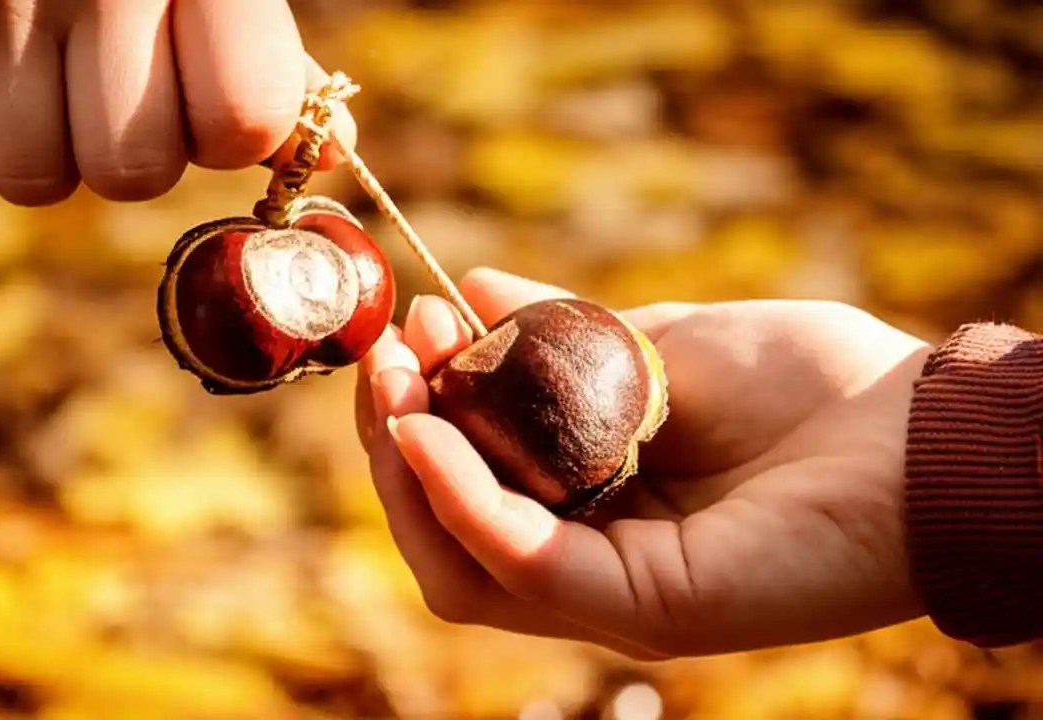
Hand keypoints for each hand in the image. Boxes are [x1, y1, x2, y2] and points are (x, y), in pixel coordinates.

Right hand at [0, 0, 355, 204]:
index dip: (227, 132)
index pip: (241, 122)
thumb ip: (268, 61)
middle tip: (112, 78)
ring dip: (45, 147)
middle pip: (133, 173)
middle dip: (131, 148)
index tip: (209, 96)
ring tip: (42, 67)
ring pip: (34, 179)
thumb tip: (332, 152)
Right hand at [355, 268, 933, 658]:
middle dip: (396, 441)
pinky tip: (426, 426)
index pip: (469, 488)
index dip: (422, 411)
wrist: (918, 428)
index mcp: (592, 506)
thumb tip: (473, 290)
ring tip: (396, 385)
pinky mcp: (640, 605)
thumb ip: (560, 336)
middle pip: (445, 535)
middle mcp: (591, 561)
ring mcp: (611, 593)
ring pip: (458, 567)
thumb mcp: (658, 343)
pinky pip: (516, 559)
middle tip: (387, 354)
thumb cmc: (809, 389)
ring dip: (407, 472)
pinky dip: (457, 493)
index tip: (415, 324)